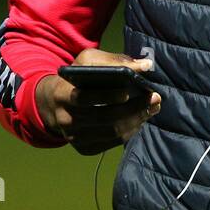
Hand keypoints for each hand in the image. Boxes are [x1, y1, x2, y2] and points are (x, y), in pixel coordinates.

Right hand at [35, 48, 161, 155]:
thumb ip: (114, 61)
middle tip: (154, 98)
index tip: (128, 92)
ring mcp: (73, 137)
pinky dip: (130, 131)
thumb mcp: (88, 62)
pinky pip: (112, 142)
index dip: (107, 96)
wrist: (55, 102)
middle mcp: (65, 118)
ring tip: (152, 108)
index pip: (85, 97)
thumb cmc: (78, 78)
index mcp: (62, 93)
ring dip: (137, 120)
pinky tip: (140, 119)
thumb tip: (145, 66)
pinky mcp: (83, 148)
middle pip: (104, 118)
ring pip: (111, 132)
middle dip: (133, 108)